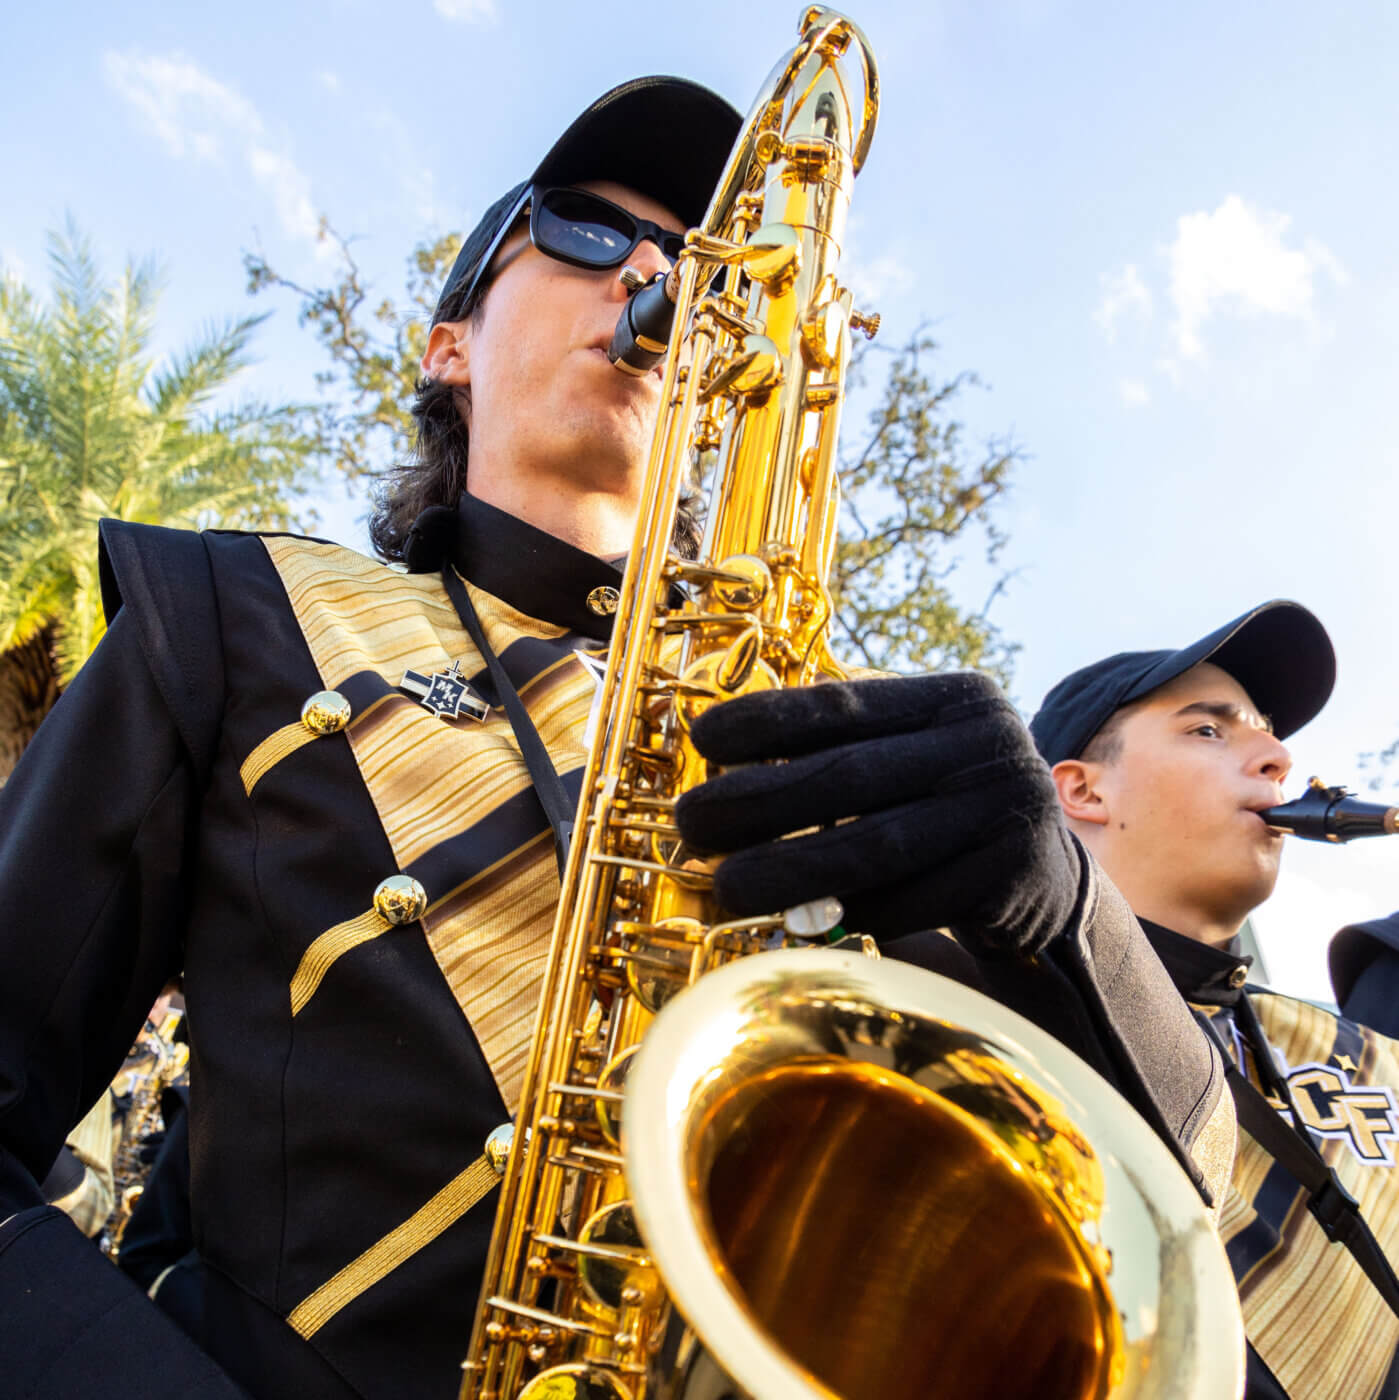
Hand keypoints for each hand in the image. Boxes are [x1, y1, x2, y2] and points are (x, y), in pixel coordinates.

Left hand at [673, 672, 1082, 955]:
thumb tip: (727, 768)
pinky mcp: (1016, 877)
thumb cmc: (948, 814)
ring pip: (874, 845)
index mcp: (953, 698)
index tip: (702, 741)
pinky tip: (810, 920)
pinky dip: (853, 913)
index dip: (766, 720)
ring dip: (789, 870)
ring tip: (726, 885)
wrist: (1048, 882)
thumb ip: (847, 751)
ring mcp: (1008, 809)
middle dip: (757, 803)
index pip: (845, 704)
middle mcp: (987, 743)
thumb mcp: (913, 760)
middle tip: (691, 824)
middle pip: (850, 776)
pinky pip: (910, 902)